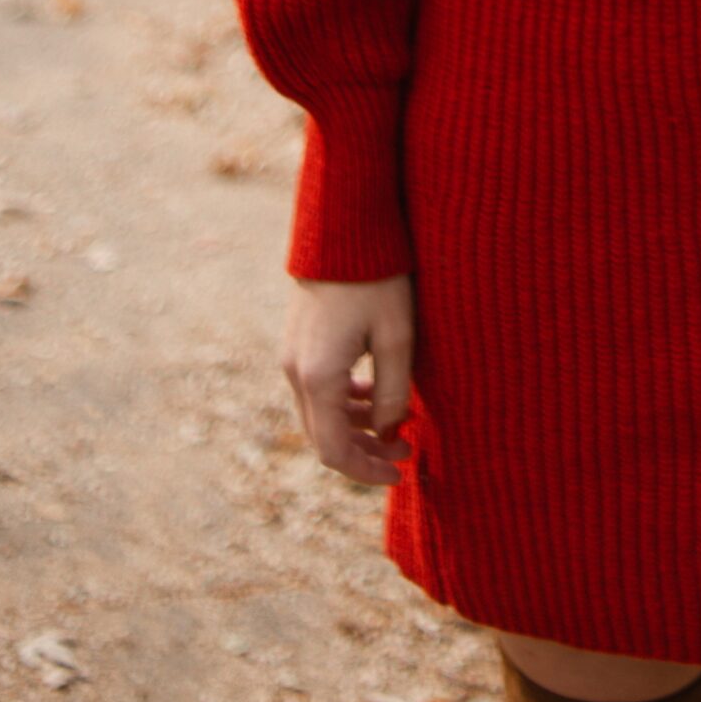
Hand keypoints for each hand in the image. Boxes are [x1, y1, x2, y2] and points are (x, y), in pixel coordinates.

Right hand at [282, 273, 415, 482]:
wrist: (343, 229)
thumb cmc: (376, 279)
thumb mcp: (397, 336)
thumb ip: (393, 391)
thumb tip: (391, 431)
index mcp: (318, 378)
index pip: (335, 452)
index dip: (367, 471)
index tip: (400, 472)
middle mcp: (296, 373)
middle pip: (325, 437)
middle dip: (366, 450)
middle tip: (407, 449)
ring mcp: (293, 358)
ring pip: (321, 414)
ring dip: (358, 426)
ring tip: (401, 421)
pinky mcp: (299, 345)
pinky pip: (319, 390)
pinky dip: (346, 402)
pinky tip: (376, 394)